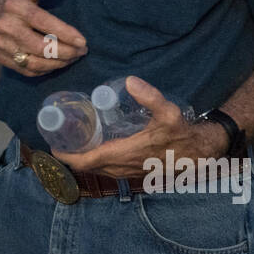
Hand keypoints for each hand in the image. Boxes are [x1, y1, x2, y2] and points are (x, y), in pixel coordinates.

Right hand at [0, 0, 86, 75]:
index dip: (64, 33)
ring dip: (58, 63)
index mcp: (15, 6)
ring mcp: (2, 45)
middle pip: (40, 47)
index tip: (82, 41)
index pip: (42, 22)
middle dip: (65, 52)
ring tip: (72, 58)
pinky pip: (27, 70)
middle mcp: (6, 27)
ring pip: (34, 62)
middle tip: (81, 51)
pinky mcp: (1, 58)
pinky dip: (45, 70)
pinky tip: (57, 63)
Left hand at [53, 76, 225, 180]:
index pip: (88, 160)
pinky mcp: (133, 172)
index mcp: (125, 154)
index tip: (54, 146)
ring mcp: (128, 172)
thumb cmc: (181, 133)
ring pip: (97, 169)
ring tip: (72, 141)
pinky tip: (93, 146)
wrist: (199, 153)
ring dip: (82, 159)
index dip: (68, 156)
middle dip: (71, 155)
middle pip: (88, 166)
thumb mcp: (169, 112)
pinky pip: (106, 169)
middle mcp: (123, 167)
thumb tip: (130, 80)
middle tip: (60, 137)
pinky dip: (94, 161)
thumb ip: (150, 96)